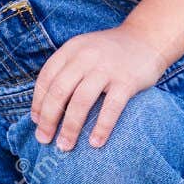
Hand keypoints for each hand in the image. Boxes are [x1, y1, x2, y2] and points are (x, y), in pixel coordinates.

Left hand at [30, 26, 167, 150]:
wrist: (148, 38)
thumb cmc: (110, 53)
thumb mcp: (84, 51)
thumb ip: (66, 70)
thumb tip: (45, 108)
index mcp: (71, 49)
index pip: (46, 78)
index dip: (38, 102)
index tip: (36, 122)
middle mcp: (85, 57)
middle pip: (59, 91)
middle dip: (49, 119)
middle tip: (44, 139)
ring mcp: (107, 68)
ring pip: (81, 102)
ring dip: (70, 127)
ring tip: (65, 146)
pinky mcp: (127, 81)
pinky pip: (111, 108)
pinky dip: (101, 127)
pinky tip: (95, 143)